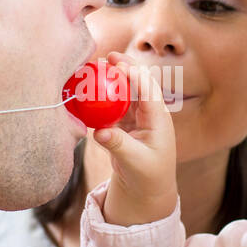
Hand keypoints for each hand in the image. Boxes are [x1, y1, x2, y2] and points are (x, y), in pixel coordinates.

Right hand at [94, 51, 178, 225]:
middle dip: (123, 68)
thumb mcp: (135, 162)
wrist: (148, 190)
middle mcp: (149, 114)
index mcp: (158, 119)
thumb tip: (99, 132)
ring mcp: (136, 118)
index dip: (134, 75)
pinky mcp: (123, 125)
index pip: (148, 90)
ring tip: (94, 67)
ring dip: (110, 80)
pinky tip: (88, 90)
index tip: (117, 64)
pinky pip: (112, 107)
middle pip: (137, 84)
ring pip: (123, 93)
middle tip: (106, 56)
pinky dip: (101, 98)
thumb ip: (118, 145)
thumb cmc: (148, 176)